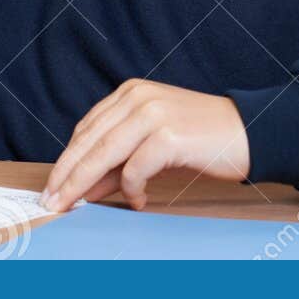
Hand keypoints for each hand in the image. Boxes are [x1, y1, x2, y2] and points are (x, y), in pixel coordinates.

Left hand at [39, 79, 250, 213]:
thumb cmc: (200, 139)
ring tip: (75, 206)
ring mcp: (153, 114)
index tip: (52, 185)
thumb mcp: (153, 144)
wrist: (247, 132)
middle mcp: (139, 97)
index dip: (66, 159)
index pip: (87, 128)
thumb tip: (85, 188)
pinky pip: (135, 169)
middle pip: (90, 141)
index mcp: (131, 92)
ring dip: (84, 184)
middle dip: (66, 175)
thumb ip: (120, 161)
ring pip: (104, 153)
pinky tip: (138, 201)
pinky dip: (130, 190)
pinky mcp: (168, 135)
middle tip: (51, 202)